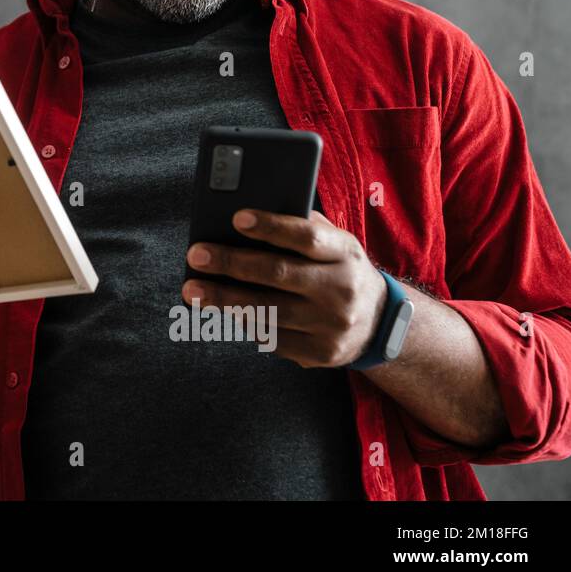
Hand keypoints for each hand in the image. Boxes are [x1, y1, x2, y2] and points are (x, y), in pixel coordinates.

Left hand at [182, 209, 387, 367]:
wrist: (378, 323)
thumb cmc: (338, 270)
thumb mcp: (335, 244)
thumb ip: (300, 228)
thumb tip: (244, 219)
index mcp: (345, 254)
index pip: (307, 237)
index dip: (271, 227)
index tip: (236, 218)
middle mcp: (342, 290)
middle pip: (279, 274)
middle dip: (232, 263)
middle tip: (196, 255)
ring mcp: (332, 325)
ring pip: (269, 310)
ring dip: (224, 299)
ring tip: (193, 289)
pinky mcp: (320, 353)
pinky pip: (271, 336)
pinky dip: (242, 321)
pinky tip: (220, 309)